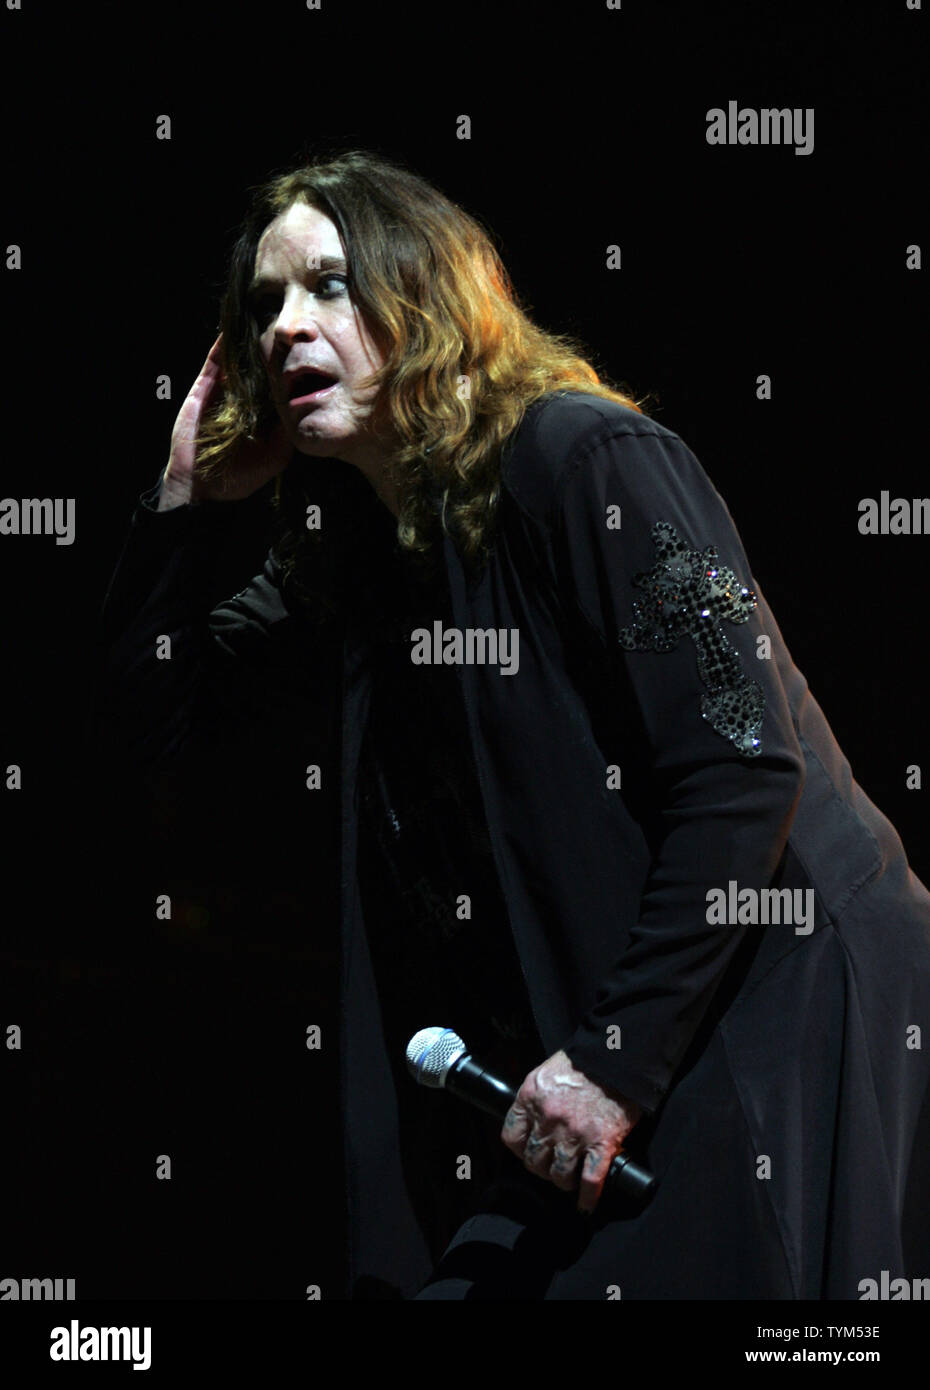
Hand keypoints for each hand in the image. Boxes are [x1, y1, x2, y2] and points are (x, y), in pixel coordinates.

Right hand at [160, 332, 292, 508]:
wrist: (200, 486)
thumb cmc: (239, 478)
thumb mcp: (275, 456)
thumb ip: (289, 433)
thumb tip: (306, 407)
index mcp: (262, 414)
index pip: (278, 387)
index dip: (290, 372)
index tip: (307, 354)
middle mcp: (245, 401)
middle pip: (259, 369)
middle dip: (270, 352)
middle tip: (285, 330)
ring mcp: (223, 392)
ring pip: (237, 361)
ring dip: (246, 343)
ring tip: (261, 319)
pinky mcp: (204, 389)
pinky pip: (214, 363)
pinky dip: (222, 346)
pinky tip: (233, 329)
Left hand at [500, 1049, 641, 1214]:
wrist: (618, 1056)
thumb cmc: (584, 1061)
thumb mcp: (548, 1072)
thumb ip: (537, 1098)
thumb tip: (534, 1121)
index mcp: (531, 1097)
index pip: (511, 1137)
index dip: (520, 1149)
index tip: (528, 1151)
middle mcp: (549, 1117)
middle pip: (534, 1160)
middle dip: (542, 1167)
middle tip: (551, 1166)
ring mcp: (575, 1133)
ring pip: (559, 1174)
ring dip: (563, 1181)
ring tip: (570, 1179)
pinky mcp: (602, 1143)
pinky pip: (591, 1180)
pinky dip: (588, 1196)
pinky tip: (587, 1204)